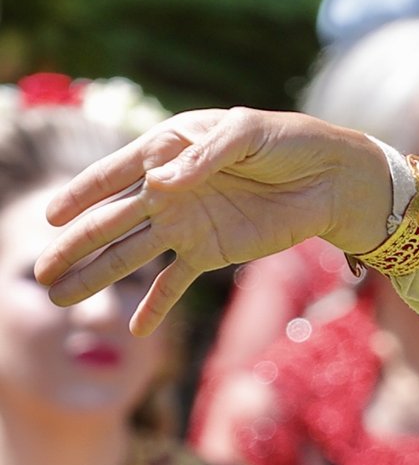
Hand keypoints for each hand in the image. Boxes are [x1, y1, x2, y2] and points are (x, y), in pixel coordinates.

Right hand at [36, 110, 397, 335]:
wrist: (332, 178)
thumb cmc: (289, 141)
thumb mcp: (247, 134)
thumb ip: (203, 156)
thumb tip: (161, 182)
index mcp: (168, 149)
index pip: (115, 174)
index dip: (82, 194)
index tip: (51, 215)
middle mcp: (167, 189)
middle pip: (111, 221)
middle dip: (75, 246)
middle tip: (40, 271)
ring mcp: (186, 224)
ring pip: (131, 254)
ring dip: (98, 276)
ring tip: (62, 297)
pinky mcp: (211, 252)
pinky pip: (175, 283)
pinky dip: (156, 306)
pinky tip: (134, 330)